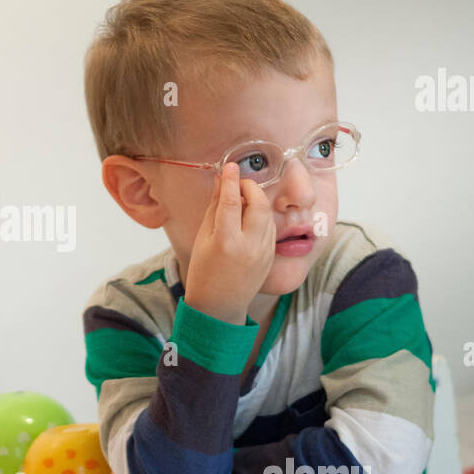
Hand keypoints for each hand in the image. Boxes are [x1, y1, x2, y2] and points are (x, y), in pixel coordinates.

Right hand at [182, 161, 275, 324]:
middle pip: (258, 204)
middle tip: (240, 182)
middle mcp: (248, 246)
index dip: (231, 181)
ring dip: (257, 201)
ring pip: (267, 215)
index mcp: (226, 242)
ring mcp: (263, 252)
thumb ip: (214, 209)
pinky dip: (261, 217)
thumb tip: (221, 182)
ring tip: (243, 200)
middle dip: (251, 187)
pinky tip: (250, 218)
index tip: (230, 167)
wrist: (220, 306)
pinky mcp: (271, 256)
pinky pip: (270, 228)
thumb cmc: (204, 272)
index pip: (232, 202)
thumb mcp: (202, 238)